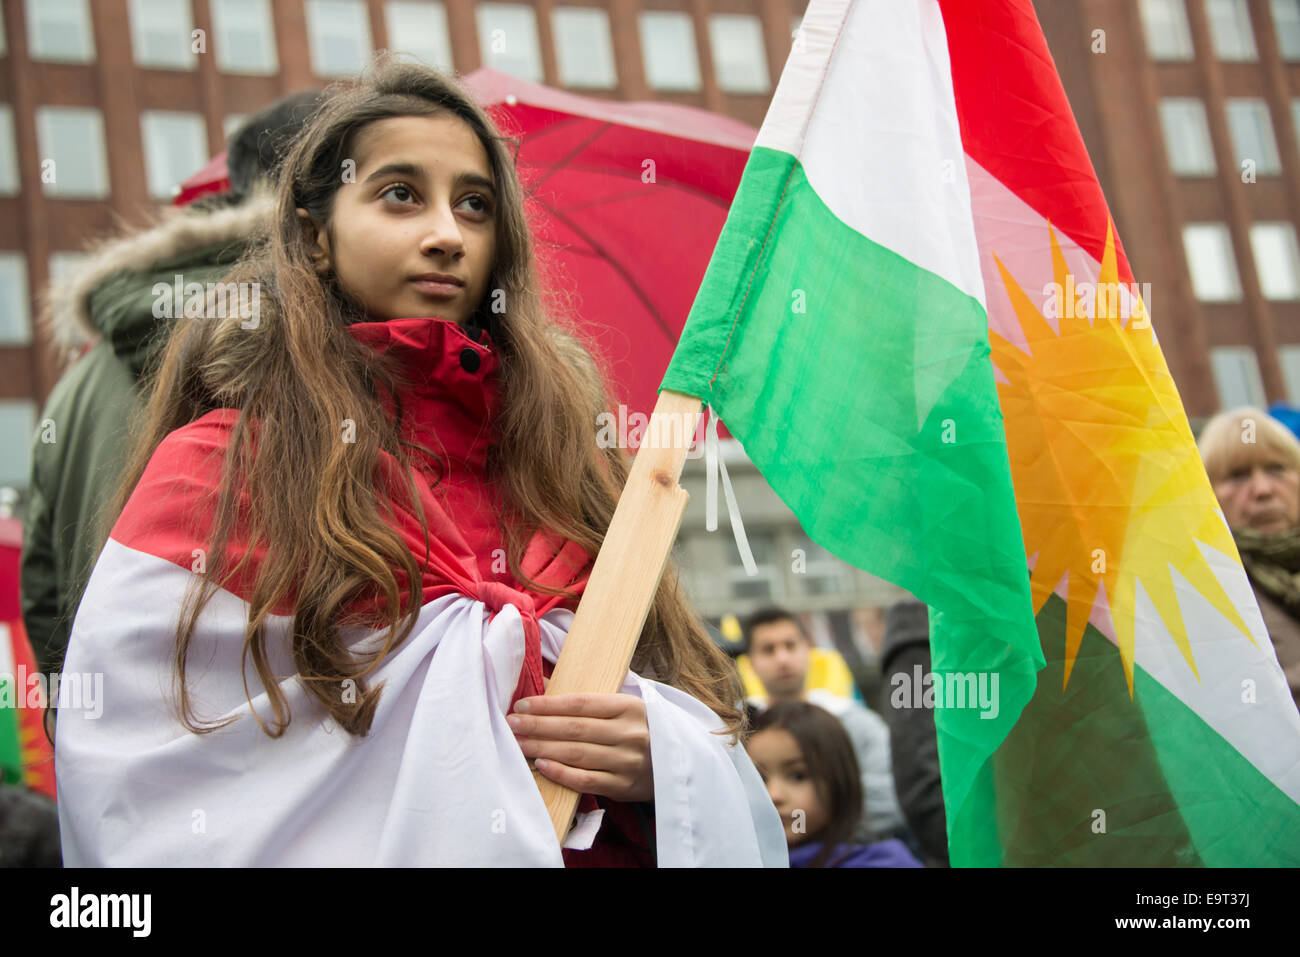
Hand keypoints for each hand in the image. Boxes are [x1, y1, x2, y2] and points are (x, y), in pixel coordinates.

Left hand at [507, 691, 653, 802]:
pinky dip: (562, 773)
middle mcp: (630, 733)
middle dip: (539, 725)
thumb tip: (545, 682)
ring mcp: (627, 762)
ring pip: (578, 754)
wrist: (678, 765)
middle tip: (511, 724)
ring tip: (519, 743)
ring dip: (543, 747)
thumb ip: (588, 700)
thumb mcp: (624, 709)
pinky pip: (587, 780)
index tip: (522, 705)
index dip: (549, 704)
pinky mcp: (624, 786)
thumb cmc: (641, 731)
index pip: (581, 703)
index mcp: (629, 707)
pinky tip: (542, 765)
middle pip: (575, 729)